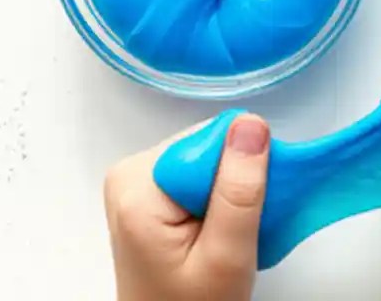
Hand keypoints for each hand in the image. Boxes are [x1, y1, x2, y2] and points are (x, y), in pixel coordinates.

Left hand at [103, 114, 270, 300]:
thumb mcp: (227, 256)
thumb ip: (239, 191)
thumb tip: (250, 123)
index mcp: (138, 188)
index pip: (209, 143)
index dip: (242, 170)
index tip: (250, 210)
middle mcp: (129, 174)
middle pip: (207, 147)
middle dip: (234, 182)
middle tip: (238, 229)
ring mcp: (136, 181)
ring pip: (207, 158)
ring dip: (228, 190)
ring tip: (227, 233)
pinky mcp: (148, 189)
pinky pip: (197, 171)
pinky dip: (216, 196)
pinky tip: (217, 228)